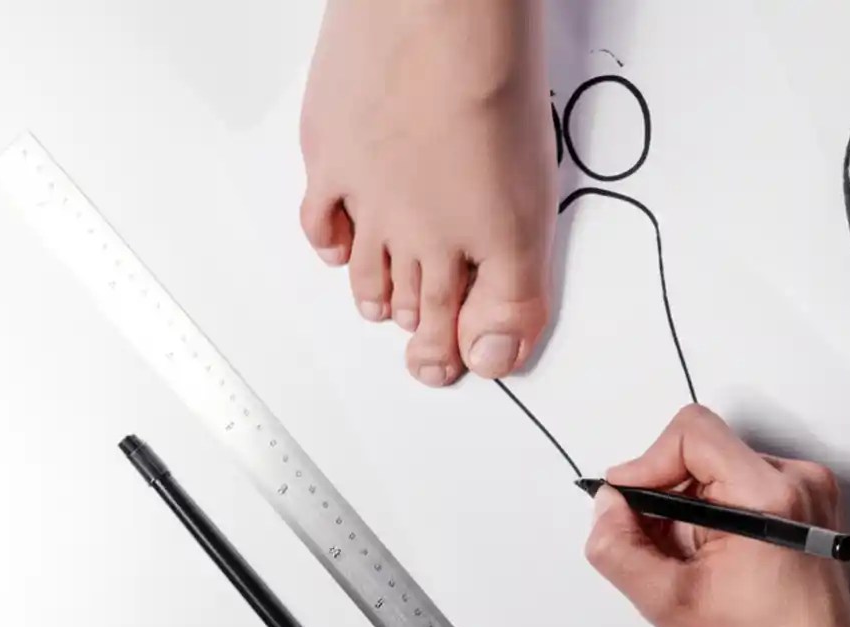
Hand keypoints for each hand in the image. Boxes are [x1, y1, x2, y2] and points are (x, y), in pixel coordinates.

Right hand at [300, 0, 555, 385]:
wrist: (435, 22)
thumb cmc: (490, 98)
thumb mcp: (529, 214)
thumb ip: (513, 293)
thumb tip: (493, 356)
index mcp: (457, 247)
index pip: (452, 318)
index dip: (451, 351)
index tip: (446, 369)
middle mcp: (403, 228)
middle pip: (409, 293)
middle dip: (419, 330)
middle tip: (420, 352)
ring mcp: (360, 190)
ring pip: (365, 262)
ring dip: (376, 293)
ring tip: (381, 310)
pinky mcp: (330, 147)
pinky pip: (319, 213)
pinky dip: (327, 239)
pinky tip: (335, 248)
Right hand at [586, 405, 849, 626]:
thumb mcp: (667, 602)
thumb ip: (619, 548)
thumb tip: (606, 504)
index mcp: (769, 496)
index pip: (693, 433)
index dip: (648, 462)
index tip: (628, 499)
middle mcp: (796, 480)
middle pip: (702, 450)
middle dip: (666, 494)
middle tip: (658, 543)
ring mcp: (806, 488)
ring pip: (717, 466)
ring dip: (688, 506)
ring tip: (693, 558)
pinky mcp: (805, 500)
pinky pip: (739, 481)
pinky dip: (713, 512)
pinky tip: (715, 554)